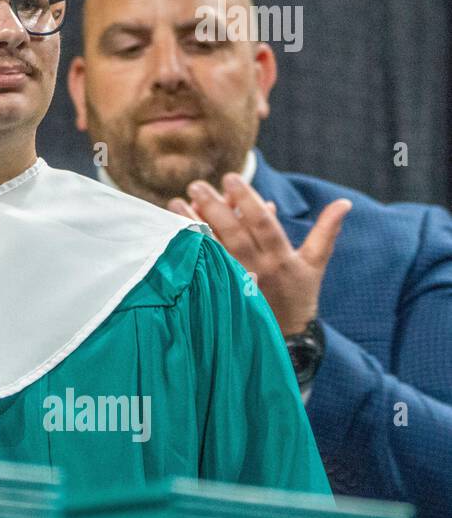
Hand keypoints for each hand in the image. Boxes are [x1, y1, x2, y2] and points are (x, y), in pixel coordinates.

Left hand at [168, 174, 350, 335]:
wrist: (287, 339)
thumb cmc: (299, 295)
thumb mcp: (315, 264)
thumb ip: (326, 232)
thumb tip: (344, 204)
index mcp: (282, 257)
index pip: (264, 223)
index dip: (247, 200)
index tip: (230, 177)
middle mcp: (259, 268)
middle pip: (234, 234)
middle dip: (215, 208)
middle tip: (196, 184)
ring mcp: (238, 283)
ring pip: (214, 251)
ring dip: (193, 227)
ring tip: (175, 204)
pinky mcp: (222, 295)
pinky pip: (202, 270)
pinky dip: (189, 251)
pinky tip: (173, 234)